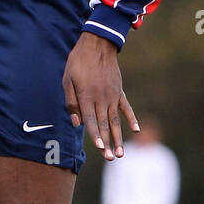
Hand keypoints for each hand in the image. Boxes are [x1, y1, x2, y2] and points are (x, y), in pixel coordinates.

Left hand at [62, 32, 138, 160]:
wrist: (97, 44)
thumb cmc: (78, 62)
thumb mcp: (67, 80)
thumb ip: (71, 102)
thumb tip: (76, 123)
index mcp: (86, 96)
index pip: (90, 120)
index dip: (95, 135)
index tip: (100, 148)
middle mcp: (101, 98)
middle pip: (103, 124)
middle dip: (107, 143)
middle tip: (110, 159)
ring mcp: (112, 96)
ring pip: (115, 120)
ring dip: (118, 137)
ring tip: (121, 154)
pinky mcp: (118, 91)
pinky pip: (126, 108)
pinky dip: (131, 119)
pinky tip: (136, 130)